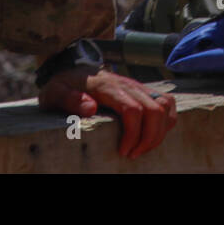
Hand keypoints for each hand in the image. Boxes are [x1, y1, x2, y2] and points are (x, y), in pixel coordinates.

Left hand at [38, 67, 176, 158]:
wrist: (74, 69)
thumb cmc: (64, 85)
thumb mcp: (56, 92)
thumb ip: (69, 99)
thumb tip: (90, 108)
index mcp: (107, 87)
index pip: (132, 109)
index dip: (133, 133)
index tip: (123, 151)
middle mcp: (127, 84)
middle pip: (154, 109)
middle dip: (149, 137)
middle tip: (133, 154)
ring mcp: (138, 86)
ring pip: (164, 105)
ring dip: (159, 131)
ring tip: (143, 148)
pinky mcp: (144, 90)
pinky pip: (167, 102)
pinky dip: (167, 121)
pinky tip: (153, 135)